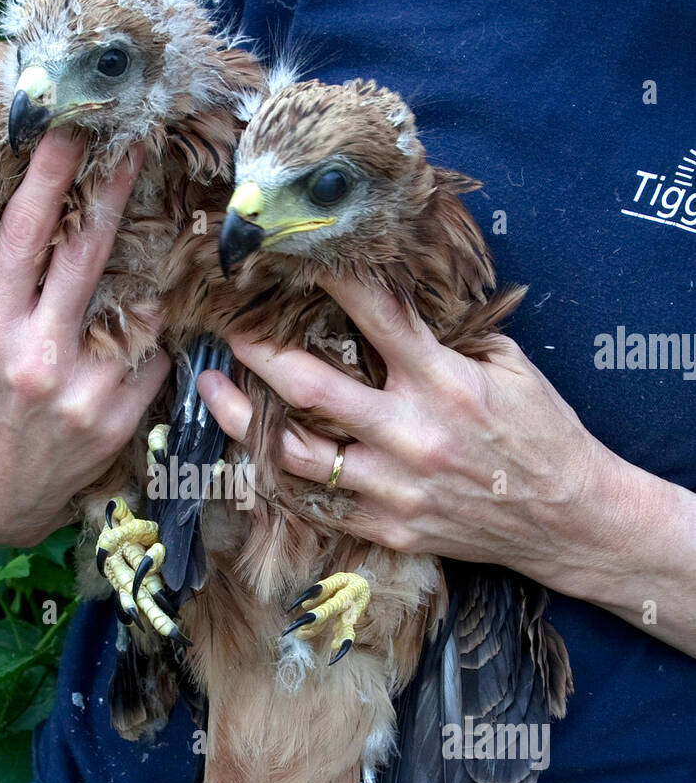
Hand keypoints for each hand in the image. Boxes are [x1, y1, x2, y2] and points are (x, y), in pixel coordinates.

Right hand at [0, 132, 169, 545]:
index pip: (24, 236)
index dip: (50, 174)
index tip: (70, 126)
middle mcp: (37, 357)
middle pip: (87, 255)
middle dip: (113, 192)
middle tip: (136, 145)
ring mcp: (83, 391)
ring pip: (132, 306)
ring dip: (142, 266)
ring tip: (154, 236)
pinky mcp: (115, 421)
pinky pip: (149, 357)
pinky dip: (146, 333)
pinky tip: (138, 320)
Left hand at [196, 278, 695, 657]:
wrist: (568, 521)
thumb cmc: (542, 435)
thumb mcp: (509, 367)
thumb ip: (450, 337)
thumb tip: (397, 298)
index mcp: (444, 383)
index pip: (377, 317)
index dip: (332, 281)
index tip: (293, 254)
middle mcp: (411, 435)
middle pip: (311, 387)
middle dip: (259, 352)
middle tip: (228, 329)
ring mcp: (395, 488)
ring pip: (296, 453)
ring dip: (245, 419)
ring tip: (213, 391)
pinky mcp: (389, 528)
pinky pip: (319, 502)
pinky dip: (283, 474)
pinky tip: (257, 449)